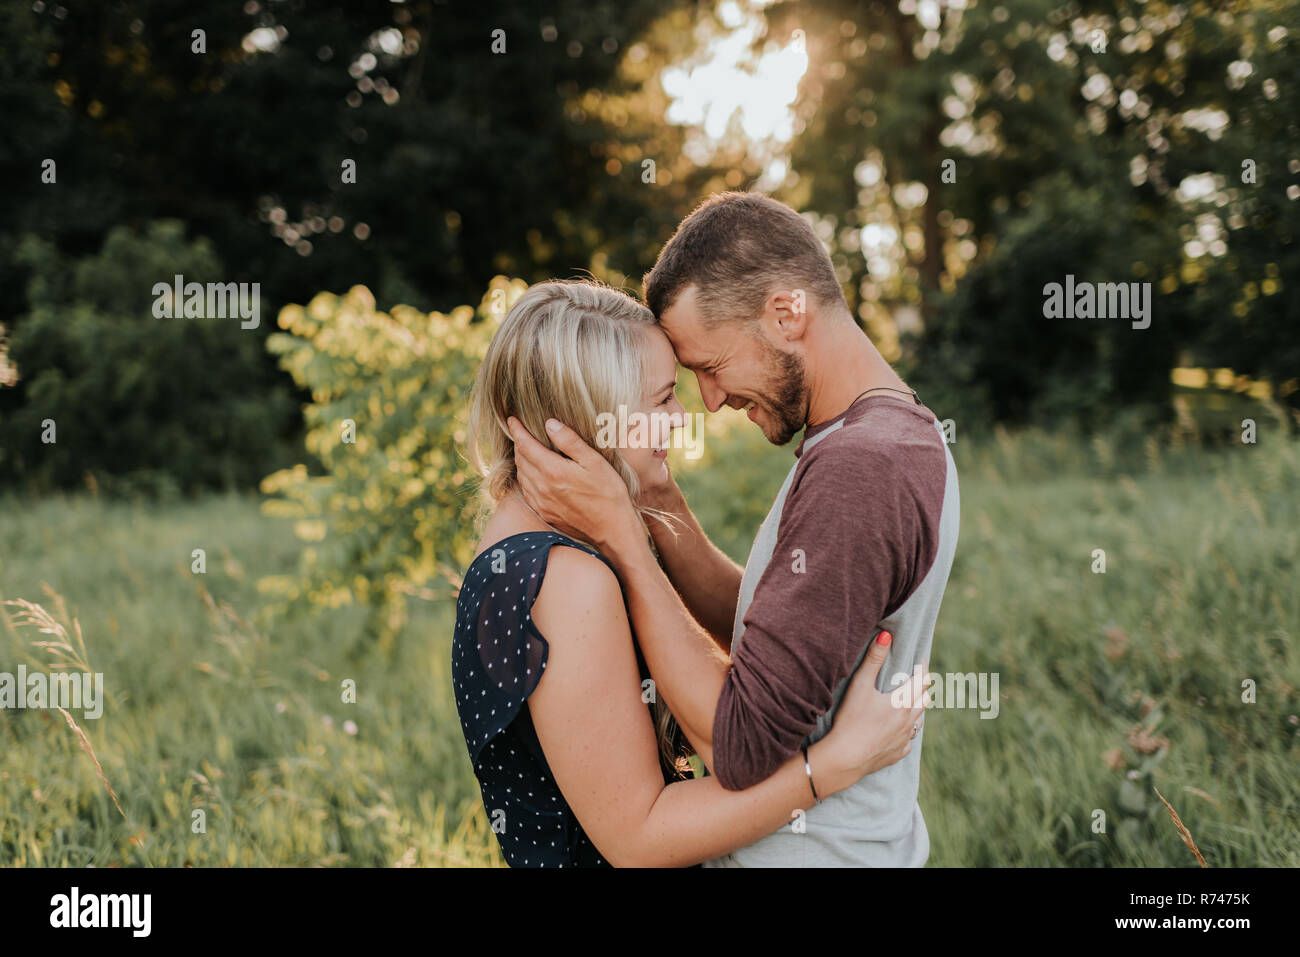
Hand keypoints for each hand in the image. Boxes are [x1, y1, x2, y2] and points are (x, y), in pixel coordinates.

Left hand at [506, 416, 643, 552]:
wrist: (612, 529)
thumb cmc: (609, 493)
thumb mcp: (594, 461)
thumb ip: (570, 441)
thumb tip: (550, 424)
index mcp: (553, 471)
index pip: (525, 445)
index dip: (517, 430)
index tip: (512, 419)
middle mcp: (542, 487)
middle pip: (520, 459)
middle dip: (519, 443)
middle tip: (521, 432)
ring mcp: (541, 503)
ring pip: (521, 476)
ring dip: (521, 461)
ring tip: (526, 450)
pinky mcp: (545, 514)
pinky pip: (527, 492)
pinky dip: (525, 478)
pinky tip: (533, 474)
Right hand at [814, 631, 928, 792]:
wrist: (845, 758)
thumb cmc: (850, 720)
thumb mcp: (860, 685)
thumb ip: (873, 659)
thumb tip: (886, 635)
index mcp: (902, 702)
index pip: (922, 680)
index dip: (923, 668)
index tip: (922, 659)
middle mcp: (908, 721)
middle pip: (924, 699)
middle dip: (922, 687)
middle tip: (917, 678)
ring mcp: (903, 739)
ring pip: (919, 720)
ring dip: (917, 708)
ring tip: (910, 702)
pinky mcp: (897, 753)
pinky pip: (909, 740)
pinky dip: (907, 731)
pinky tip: (901, 730)